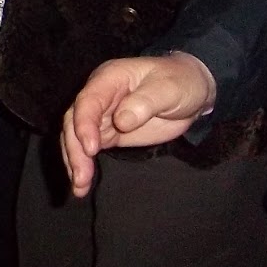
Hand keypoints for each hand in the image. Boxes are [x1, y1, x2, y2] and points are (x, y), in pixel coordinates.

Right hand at [60, 53, 216, 197]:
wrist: (191, 89)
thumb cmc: (180, 82)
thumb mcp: (168, 88)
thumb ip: (145, 102)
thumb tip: (121, 121)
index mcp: (109, 78)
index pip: (88, 101)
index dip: (84, 124)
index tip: (90, 149)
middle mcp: (98, 96)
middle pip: (74, 120)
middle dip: (74, 149)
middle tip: (81, 177)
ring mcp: (101, 115)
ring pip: (76, 136)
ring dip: (75, 160)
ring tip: (80, 187)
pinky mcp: (109, 133)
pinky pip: (88, 147)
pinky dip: (83, 164)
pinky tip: (83, 183)